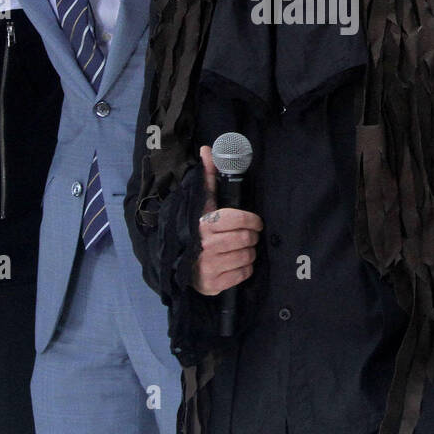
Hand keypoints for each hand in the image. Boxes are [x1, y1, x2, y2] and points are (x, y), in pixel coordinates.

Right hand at [191, 145, 261, 296]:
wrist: (178, 262)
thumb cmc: (196, 228)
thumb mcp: (202, 202)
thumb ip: (208, 176)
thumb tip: (207, 149)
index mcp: (204, 223)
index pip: (240, 220)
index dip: (253, 220)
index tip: (255, 222)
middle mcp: (205, 246)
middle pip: (247, 239)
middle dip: (251, 237)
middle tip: (247, 236)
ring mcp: (208, 267)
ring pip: (247, 256)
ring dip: (249, 253)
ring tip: (241, 249)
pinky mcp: (212, 284)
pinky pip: (242, 274)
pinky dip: (244, 269)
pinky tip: (235, 263)